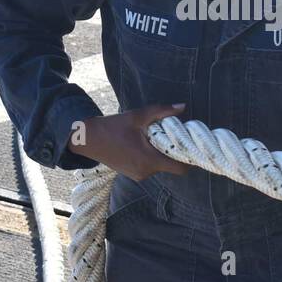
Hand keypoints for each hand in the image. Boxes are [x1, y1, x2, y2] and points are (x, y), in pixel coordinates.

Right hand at [66, 103, 190, 180]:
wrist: (88, 139)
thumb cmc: (112, 127)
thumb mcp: (138, 116)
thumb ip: (161, 112)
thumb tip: (183, 107)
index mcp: (149, 160)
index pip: (180, 168)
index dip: (190, 159)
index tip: (193, 146)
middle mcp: (145, 172)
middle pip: (171, 165)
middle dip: (174, 151)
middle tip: (172, 135)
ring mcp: (138, 175)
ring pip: (160, 166)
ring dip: (161, 153)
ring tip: (153, 137)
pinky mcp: (133, 174)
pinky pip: (150, 167)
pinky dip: (151, 157)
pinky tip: (143, 143)